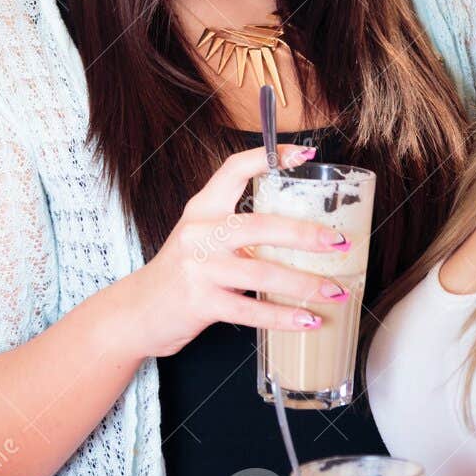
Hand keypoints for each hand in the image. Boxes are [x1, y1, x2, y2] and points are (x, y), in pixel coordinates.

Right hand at [114, 145, 354, 358]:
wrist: (136, 312)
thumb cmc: (179, 273)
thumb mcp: (200, 238)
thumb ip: (237, 228)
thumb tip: (298, 231)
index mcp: (202, 209)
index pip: (234, 168)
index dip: (270, 157)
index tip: (304, 154)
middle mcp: (200, 233)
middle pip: (261, 224)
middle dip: (305, 233)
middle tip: (339, 241)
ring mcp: (199, 268)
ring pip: (263, 271)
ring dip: (305, 283)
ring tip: (336, 291)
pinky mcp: (201, 302)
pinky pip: (251, 310)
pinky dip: (283, 317)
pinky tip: (308, 320)